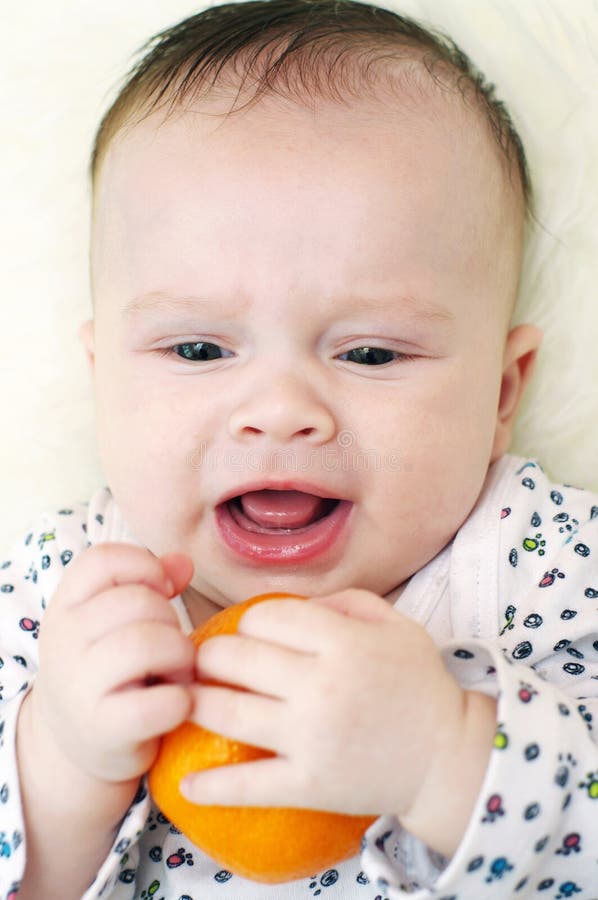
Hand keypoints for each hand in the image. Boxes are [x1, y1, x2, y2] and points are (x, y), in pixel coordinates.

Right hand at [31, 543, 195, 783]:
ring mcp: (79, 686)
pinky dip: (181, 701)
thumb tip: (184, 562)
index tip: (163, 590)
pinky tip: (177, 704)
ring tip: (179, 673)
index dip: (145, 565)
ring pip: (148, 643)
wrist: (80, 743)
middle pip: (138, 601)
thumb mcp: (117, 621)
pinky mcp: (103, 729)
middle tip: (175, 647)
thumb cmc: (111, 668)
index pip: (102, 559)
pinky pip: (159, 702)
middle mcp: (64, 640)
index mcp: (66, 605)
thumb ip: (152, 584)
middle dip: (173, 620)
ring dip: (181, 656)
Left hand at [184, 590, 467, 823]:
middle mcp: (321, 685)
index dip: (248, 622)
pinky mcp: (308, 784)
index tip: (249, 634)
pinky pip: (248, 785)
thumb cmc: (418, 684)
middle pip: (236, 658)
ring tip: (188, 700)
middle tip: (205, 661)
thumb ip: (344, 602)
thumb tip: (293, 607)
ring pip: (227, 712)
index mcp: (342, 642)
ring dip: (196, 703)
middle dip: (210, 655)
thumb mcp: (394, 624)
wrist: (447, 758)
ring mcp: (311, 737)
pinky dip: (211, 787)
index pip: (264, 617)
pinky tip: (187, 784)